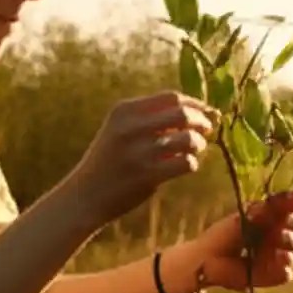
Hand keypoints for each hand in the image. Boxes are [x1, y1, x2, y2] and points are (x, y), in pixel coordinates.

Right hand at [65, 90, 219, 226]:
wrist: (85, 195)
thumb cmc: (110, 160)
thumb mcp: (120, 130)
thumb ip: (152, 118)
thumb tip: (202, 112)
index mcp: (123, 110)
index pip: (170, 97)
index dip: (194, 103)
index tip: (206, 112)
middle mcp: (130, 127)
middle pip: (182, 113)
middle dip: (201, 121)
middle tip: (207, 130)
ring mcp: (138, 152)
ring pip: (188, 139)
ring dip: (198, 144)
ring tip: (193, 150)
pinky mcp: (147, 175)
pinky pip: (186, 163)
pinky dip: (191, 163)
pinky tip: (184, 166)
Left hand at [198, 189, 292, 290]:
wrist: (208, 258)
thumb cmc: (225, 233)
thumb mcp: (248, 215)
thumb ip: (273, 207)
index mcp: (276, 218)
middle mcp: (283, 236)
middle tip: (286, 221)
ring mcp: (281, 256)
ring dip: (289, 240)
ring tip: (276, 238)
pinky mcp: (277, 275)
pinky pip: (288, 271)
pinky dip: (283, 263)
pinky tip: (278, 257)